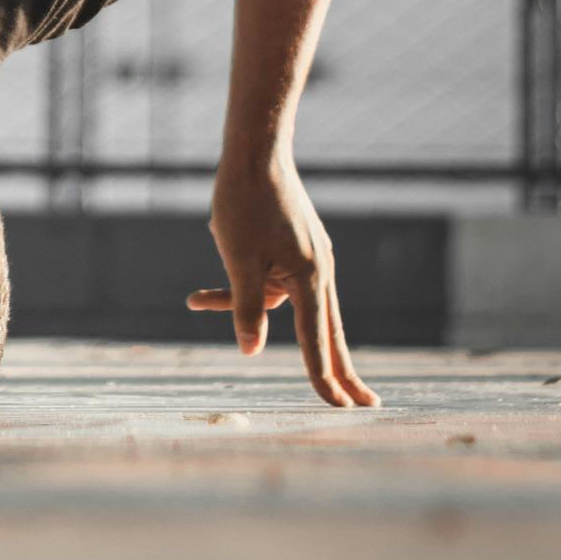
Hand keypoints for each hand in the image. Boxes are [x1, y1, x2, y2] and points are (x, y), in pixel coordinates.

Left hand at [187, 151, 378, 408]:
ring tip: (196, 299)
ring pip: (285, 302)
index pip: (317, 343)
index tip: (343, 410)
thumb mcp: (239, 260)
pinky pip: (272, 279)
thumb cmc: (245, 203)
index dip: (325, 380)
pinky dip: (244, 283)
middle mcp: (318, 271)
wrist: (256, 149)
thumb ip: (248, 309)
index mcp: (309, 280)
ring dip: (247, 306)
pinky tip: (198, 281)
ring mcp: (309, 258)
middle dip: (338, 370)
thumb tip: (251, 351)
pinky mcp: (295, 246)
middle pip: (326, 332)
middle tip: (364, 405)